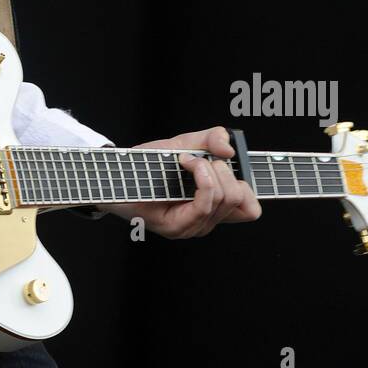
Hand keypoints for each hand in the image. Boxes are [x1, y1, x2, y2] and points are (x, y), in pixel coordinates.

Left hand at [119, 126, 260, 237]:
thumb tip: (230, 149)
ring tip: (186, 159)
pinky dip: (200, 176)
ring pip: (224, 197)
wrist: (117, 173)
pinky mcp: (178, 227)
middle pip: (239, 197)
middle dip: (223, 168)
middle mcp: (206, 221)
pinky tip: (184, 163)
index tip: (234, 163)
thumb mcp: (184, 143)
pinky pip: (205, 203)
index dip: (249, 186)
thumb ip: (210, 139)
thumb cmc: (148, 164)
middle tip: (197, 158)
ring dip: (208, 168)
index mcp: (213, 206)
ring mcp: (193, 227)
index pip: (250, 208)